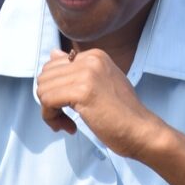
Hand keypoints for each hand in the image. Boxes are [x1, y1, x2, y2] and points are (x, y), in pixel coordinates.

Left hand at [35, 49, 164, 157]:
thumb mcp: (100, 83)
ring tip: (66, 123)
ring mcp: (86, 74)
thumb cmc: (122, 114)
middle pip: (45, 77)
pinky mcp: (82, 91)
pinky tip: (68, 127)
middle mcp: (90, 60)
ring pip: (43, 90)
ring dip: (49, 112)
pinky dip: (51, 118)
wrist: (141, 131)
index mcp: (94, 56)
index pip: (53, 66)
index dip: (55, 90)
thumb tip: (53, 54)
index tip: (68, 108)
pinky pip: (47, 101)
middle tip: (64, 118)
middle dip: (48, 101)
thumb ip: (77, 70)